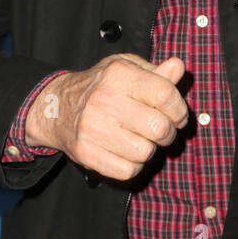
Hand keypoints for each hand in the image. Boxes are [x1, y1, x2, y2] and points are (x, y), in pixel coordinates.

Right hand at [25, 55, 187, 180]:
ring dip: (149, 148)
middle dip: (168, 133)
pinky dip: (134, 164)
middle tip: (161, 130)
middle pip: (159, 128)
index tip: (177, 115)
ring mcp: (92, 128)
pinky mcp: (86, 152)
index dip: (180, 109)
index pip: (165, 95)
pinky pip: (128, 170)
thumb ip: (157, 73)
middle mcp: (104, 100)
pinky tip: (127, 151)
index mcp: (119, 75)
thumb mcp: (127, 69)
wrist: (57, 108)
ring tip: (140, 138)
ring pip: (146, 152)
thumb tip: (178, 67)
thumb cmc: (102, 86)